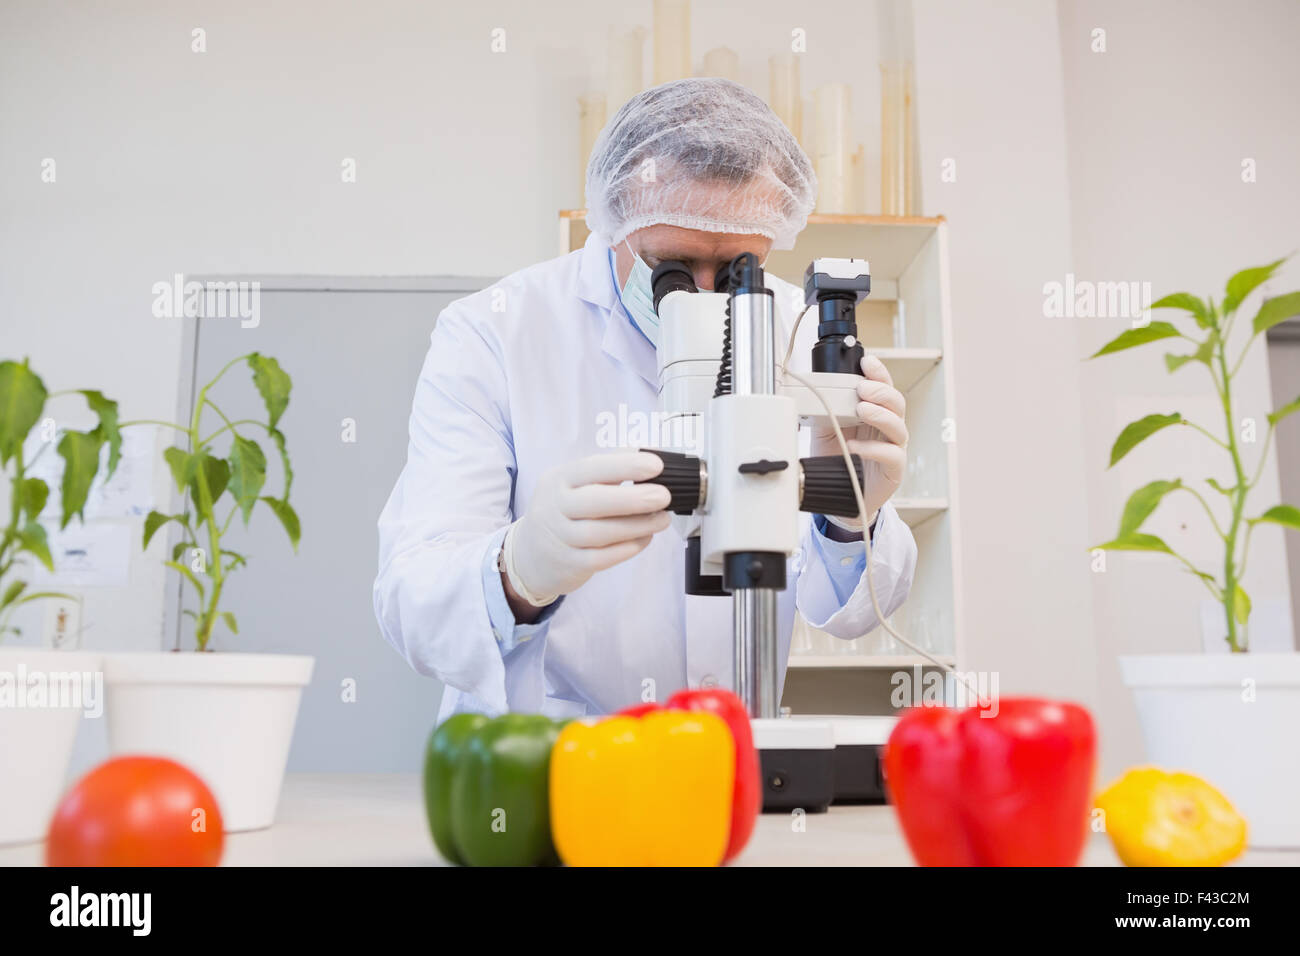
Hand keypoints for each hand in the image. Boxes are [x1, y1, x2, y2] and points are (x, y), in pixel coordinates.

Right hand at [504, 451, 671, 610]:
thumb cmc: (562, 511)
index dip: (624, 466)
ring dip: (637, 525)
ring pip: (601, 533)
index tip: (655, 465)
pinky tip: (645, 538)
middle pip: (594, 502)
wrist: (530, 554)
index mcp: (558, 479)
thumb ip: (605, 472)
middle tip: (664, 496)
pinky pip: (602, 557)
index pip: (591, 468)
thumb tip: (646, 458)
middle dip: (633, 498)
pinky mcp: (569, 564)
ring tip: (662, 518)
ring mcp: (560, 538)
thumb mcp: (571, 485)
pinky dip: (628, 548)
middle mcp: (555, 507)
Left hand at [811, 354, 907, 528]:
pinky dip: (873, 448)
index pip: (883, 388)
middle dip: (881, 391)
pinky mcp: (894, 470)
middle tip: (862, 388)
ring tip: (862, 409)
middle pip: (897, 402)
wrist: (840, 496)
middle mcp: (888, 428)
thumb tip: (808, 390)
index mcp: (875, 414)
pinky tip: (855, 445)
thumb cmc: (838, 459)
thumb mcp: (826, 429)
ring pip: (898, 426)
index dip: (879, 373)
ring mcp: (894, 448)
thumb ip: (824, 410)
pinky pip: (892, 455)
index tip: (866, 361)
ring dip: (880, 414)